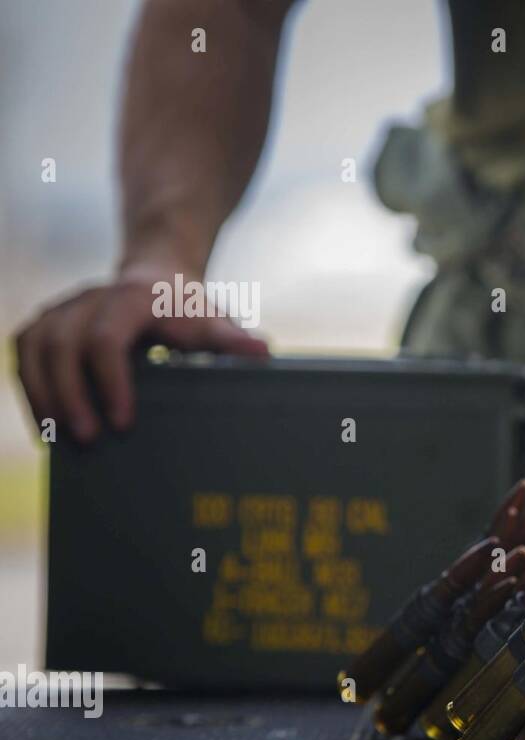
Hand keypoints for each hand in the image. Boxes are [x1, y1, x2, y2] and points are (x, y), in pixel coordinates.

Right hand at [14, 276, 268, 441]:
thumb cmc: (188, 307)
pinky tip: (44, 424)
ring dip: (42, 395)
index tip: (122, 423)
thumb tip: (263, 353)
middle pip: (61, 345)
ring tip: (57, 439)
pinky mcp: (47, 322)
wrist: (157, 277)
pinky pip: (25, 353)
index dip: (110, 381)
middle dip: (70, 395)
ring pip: (34, 347)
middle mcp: (89, 299)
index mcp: (131, 298)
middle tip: (88, 439)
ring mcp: (63, 308)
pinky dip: (30, 387)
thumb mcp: (212, 318)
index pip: (108, 339)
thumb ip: (231, 338)